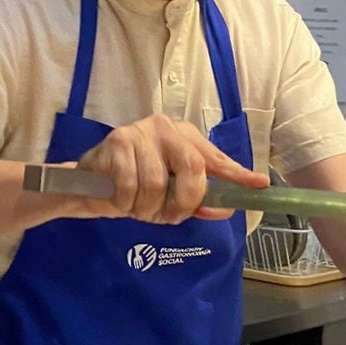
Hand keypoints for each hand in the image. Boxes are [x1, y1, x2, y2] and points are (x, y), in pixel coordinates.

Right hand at [69, 115, 267, 224]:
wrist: (86, 184)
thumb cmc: (133, 186)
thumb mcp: (168, 195)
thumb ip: (197, 202)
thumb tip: (226, 210)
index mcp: (184, 137)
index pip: (215, 157)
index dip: (238, 173)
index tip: (260, 184)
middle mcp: (165, 127)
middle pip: (192, 168)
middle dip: (184, 202)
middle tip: (170, 217)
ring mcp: (139, 132)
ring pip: (158, 184)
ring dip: (148, 208)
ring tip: (138, 208)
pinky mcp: (115, 143)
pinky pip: (129, 186)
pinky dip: (125, 204)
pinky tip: (120, 202)